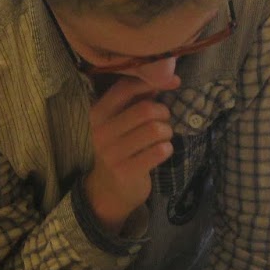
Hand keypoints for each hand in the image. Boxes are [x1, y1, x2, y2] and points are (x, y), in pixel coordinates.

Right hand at [84, 76, 177, 233]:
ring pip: (154, 130)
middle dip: (163, 113)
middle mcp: (100, 132)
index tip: (173, 83)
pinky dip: (167, 148)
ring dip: (167, 132)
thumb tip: (163, 77)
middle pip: (145, 110)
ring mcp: (112, 153)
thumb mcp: (118, 123)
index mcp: (97, 115)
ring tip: (163, 137)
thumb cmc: (119, 150)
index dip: (152, 82)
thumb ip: (135, 100)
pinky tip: (162, 151)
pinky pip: (159, 151)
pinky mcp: (126, 171)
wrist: (108, 191)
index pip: (125, 89)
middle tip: (164, 121)